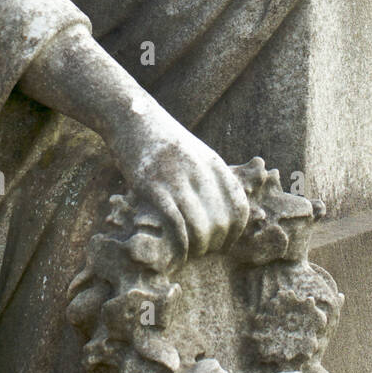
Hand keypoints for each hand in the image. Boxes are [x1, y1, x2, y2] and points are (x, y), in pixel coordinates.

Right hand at [109, 100, 248, 258]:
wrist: (133, 119)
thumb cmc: (164, 142)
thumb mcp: (196, 154)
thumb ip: (211, 178)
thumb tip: (223, 215)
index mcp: (214, 163)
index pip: (238, 206)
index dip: (235, 232)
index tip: (226, 245)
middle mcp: (199, 170)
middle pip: (221, 221)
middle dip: (215, 244)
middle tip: (205, 250)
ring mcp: (176, 178)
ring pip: (199, 227)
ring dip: (198, 248)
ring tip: (192, 253)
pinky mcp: (151, 186)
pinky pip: (174, 223)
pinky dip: (180, 244)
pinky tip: (177, 252)